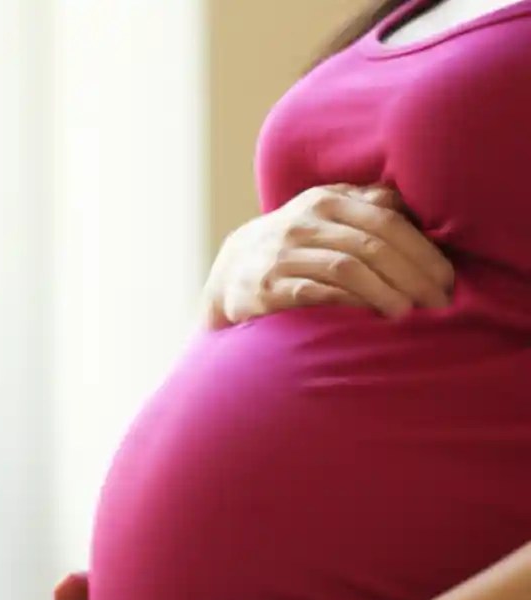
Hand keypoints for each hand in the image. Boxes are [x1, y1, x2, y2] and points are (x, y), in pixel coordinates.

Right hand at [204, 184, 454, 327]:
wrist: (233, 269)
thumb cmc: (297, 243)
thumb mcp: (326, 214)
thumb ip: (368, 206)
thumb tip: (422, 207)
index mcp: (327, 200)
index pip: (387, 220)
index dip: (424, 251)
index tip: (447, 280)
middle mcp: (303, 223)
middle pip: (372, 246)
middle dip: (413, 277)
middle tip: (438, 304)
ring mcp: (282, 254)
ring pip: (347, 269)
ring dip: (385, 293)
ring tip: (409, 314)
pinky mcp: (267, 287)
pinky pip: (315, 294)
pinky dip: (348, 304)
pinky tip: (370, 318)